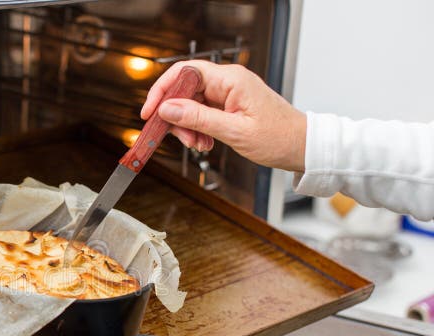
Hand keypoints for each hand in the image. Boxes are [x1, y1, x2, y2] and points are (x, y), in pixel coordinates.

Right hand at [141, 60, 306, 171]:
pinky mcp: (227, 105)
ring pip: (190, 104)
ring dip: (187, 126)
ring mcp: (227, 93)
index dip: (163, 90)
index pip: (185, 72)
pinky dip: (196, 129)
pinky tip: (204, 143)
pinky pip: (201, 113)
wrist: (300, 147)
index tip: (150, 112)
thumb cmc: (278, 137)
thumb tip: (167, 109)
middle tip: (181, 138)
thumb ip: (198, 119)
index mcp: (231, 79)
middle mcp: (227, 82)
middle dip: (176, 116)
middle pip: (184, 90)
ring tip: (198, 145)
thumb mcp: (234, 131)